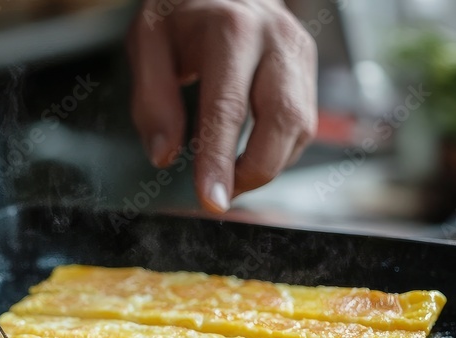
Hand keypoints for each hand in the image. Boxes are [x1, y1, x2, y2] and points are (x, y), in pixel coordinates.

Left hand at [127, 0, 316, 211]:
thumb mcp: (147, 44)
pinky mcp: (308, 68)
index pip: (228, 108)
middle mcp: (275, 39)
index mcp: (231, 30)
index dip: (221, 161)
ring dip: (268, 165)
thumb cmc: (181, 14)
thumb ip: (152, 99)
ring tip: (231, 176)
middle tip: (221, 193)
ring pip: (301, 128)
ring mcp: (299, 52)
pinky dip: (278, 151)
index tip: (212, 199)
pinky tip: (250, 155)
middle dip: (255, 171)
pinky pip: (303, 124)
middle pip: (283, 121)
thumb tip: (164, 155)